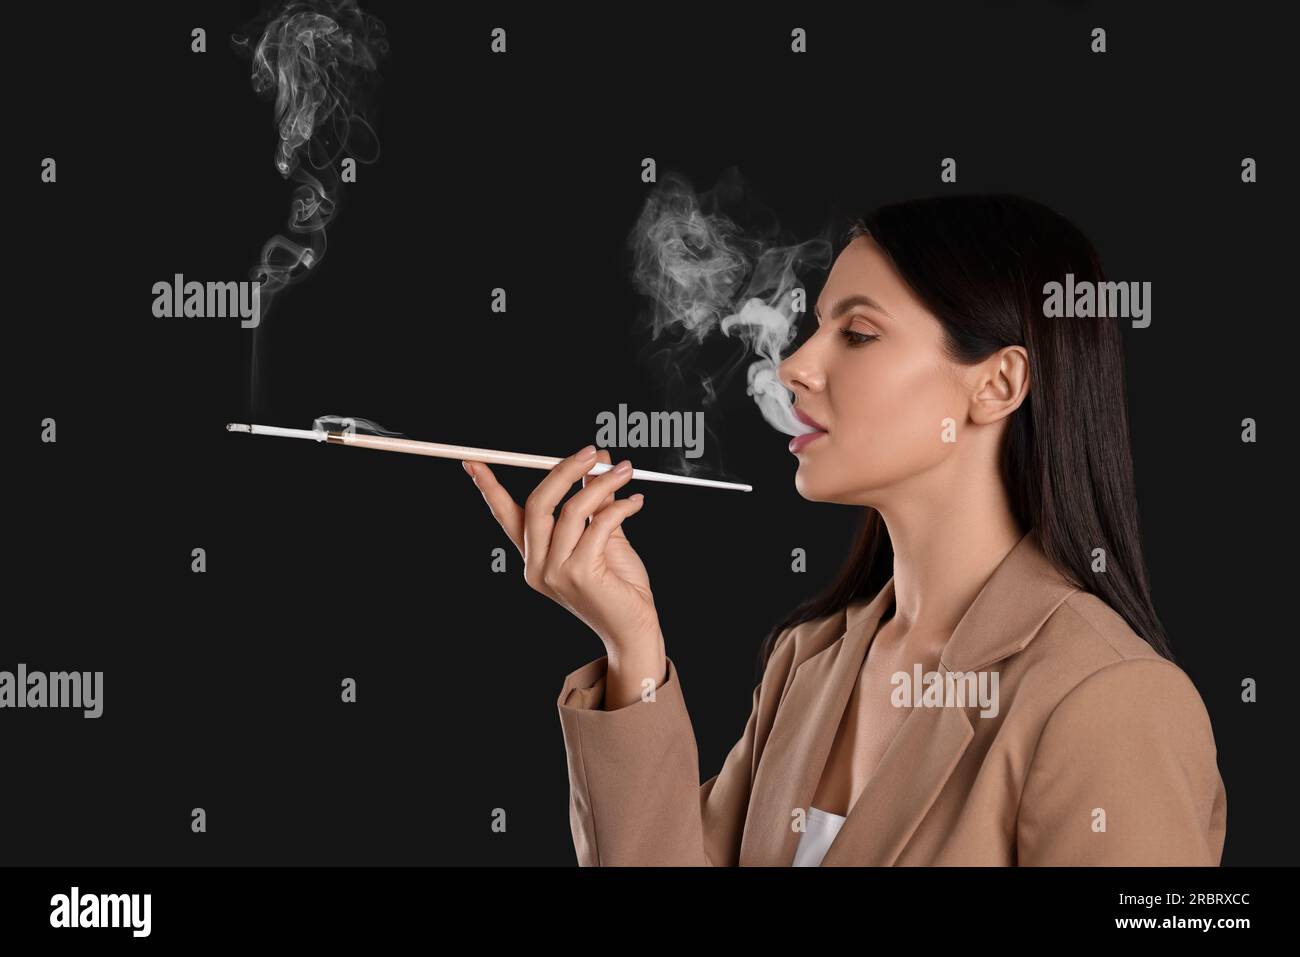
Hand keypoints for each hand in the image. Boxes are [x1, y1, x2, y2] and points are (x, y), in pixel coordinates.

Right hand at [464, 445, 661, 652]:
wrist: (633, 630)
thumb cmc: (618, 587)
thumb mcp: (602, 537)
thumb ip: (593, 504)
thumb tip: (595, 464)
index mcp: (535, 557)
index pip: (505, 515)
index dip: (488, 487)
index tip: (473, 463)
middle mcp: (537, 566)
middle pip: (537, 504)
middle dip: (564, 470)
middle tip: (591, 452)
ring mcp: (555, 572)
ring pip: (571, 509)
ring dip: (601, 483)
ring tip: (624, 472)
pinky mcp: (580, 574)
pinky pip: (599, 524)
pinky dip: (620, 507)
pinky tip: (635, 503)